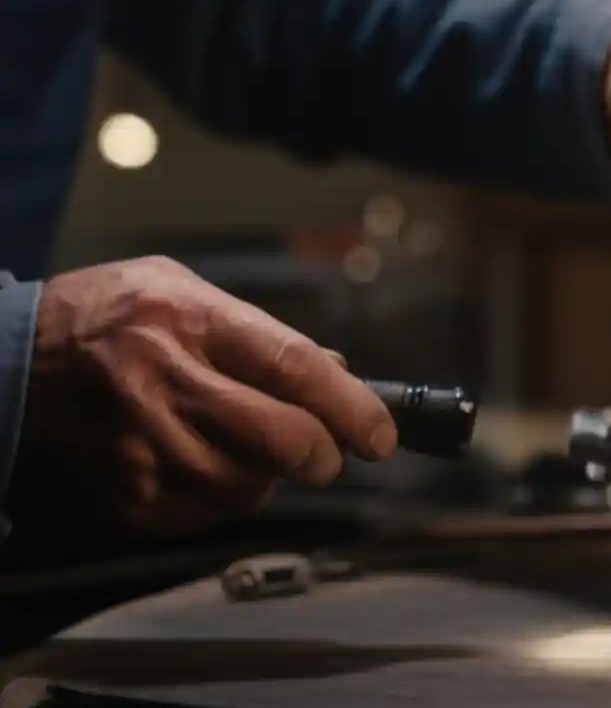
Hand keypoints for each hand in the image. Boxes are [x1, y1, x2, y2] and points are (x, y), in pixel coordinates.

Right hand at [21, 256, 396, 535]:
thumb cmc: (118, 312)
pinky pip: (203, 514)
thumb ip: (264, 332)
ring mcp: (141, 440)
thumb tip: (340, 374)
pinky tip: (203, 466)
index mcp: (194, 320)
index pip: (295, 367)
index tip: (381, 436)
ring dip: (268, 479)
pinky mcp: (123, 487)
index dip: (351, 408)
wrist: (16, 352)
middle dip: (322, 456)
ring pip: (247, 486)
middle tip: (327, 455)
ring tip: (247, 449)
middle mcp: (167, 380)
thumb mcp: (188, 290)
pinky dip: (220, 499)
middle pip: (281, 440)